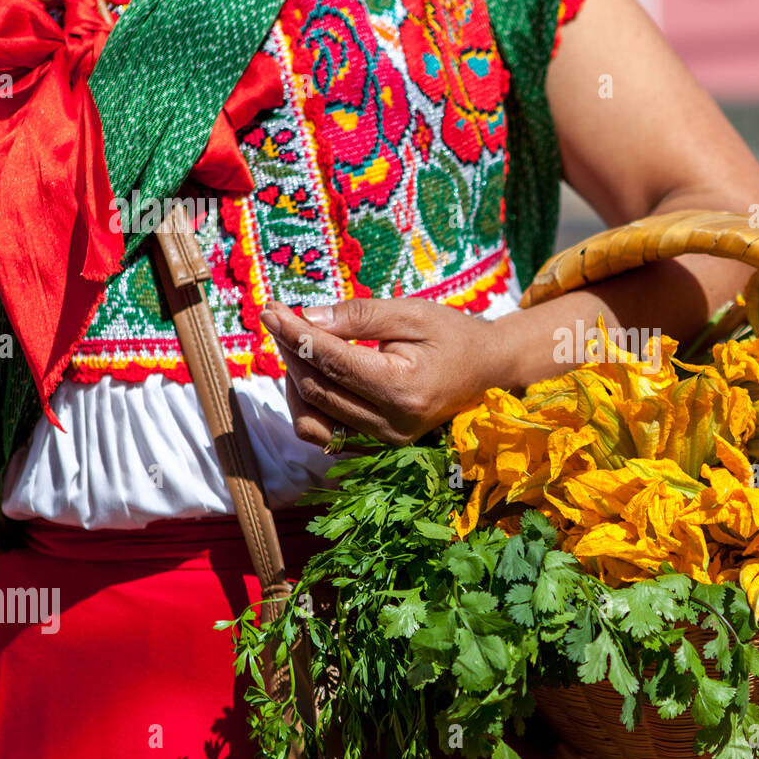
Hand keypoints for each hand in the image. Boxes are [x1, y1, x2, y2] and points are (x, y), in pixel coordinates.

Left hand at [259, 297, 510, 448]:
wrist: (487, 369)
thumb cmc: (452, 334)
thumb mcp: (411, 312)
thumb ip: (359, 316)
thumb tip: (306, 318)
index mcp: (404, 388)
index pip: (333, 362)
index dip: (296, 334)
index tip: (271, 310)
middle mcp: (393, 425)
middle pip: (318, 389)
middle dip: (291, 351)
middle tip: (279, 320)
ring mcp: (386, 442)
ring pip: (312, 419)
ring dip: (294, 381)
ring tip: (299, 348)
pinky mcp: (379, 448)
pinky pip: (325, 436)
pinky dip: (309, 406)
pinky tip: (313, 376)